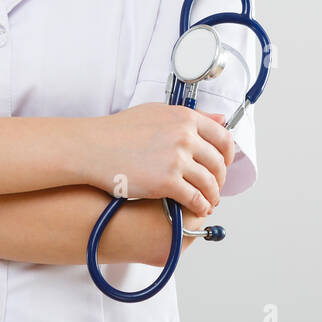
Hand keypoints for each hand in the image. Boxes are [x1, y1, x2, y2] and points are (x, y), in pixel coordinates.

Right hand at [85, 103, 232, 215]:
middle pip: (218, 163)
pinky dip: (200, 206)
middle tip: (215, 186)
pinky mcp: (166, 182)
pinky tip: (197, 208)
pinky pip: (194, 198)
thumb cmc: (119, 131)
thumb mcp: (158, 112)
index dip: (228, 155)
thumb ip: (191, 116)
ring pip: (209, 183)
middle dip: (220, 179)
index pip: (223, 138)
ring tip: (208, 201)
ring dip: (212, 196)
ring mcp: (176, 159)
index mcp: (185, 118)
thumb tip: (219, 119)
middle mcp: (184, 136)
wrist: (93, 147)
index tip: (225, 164)